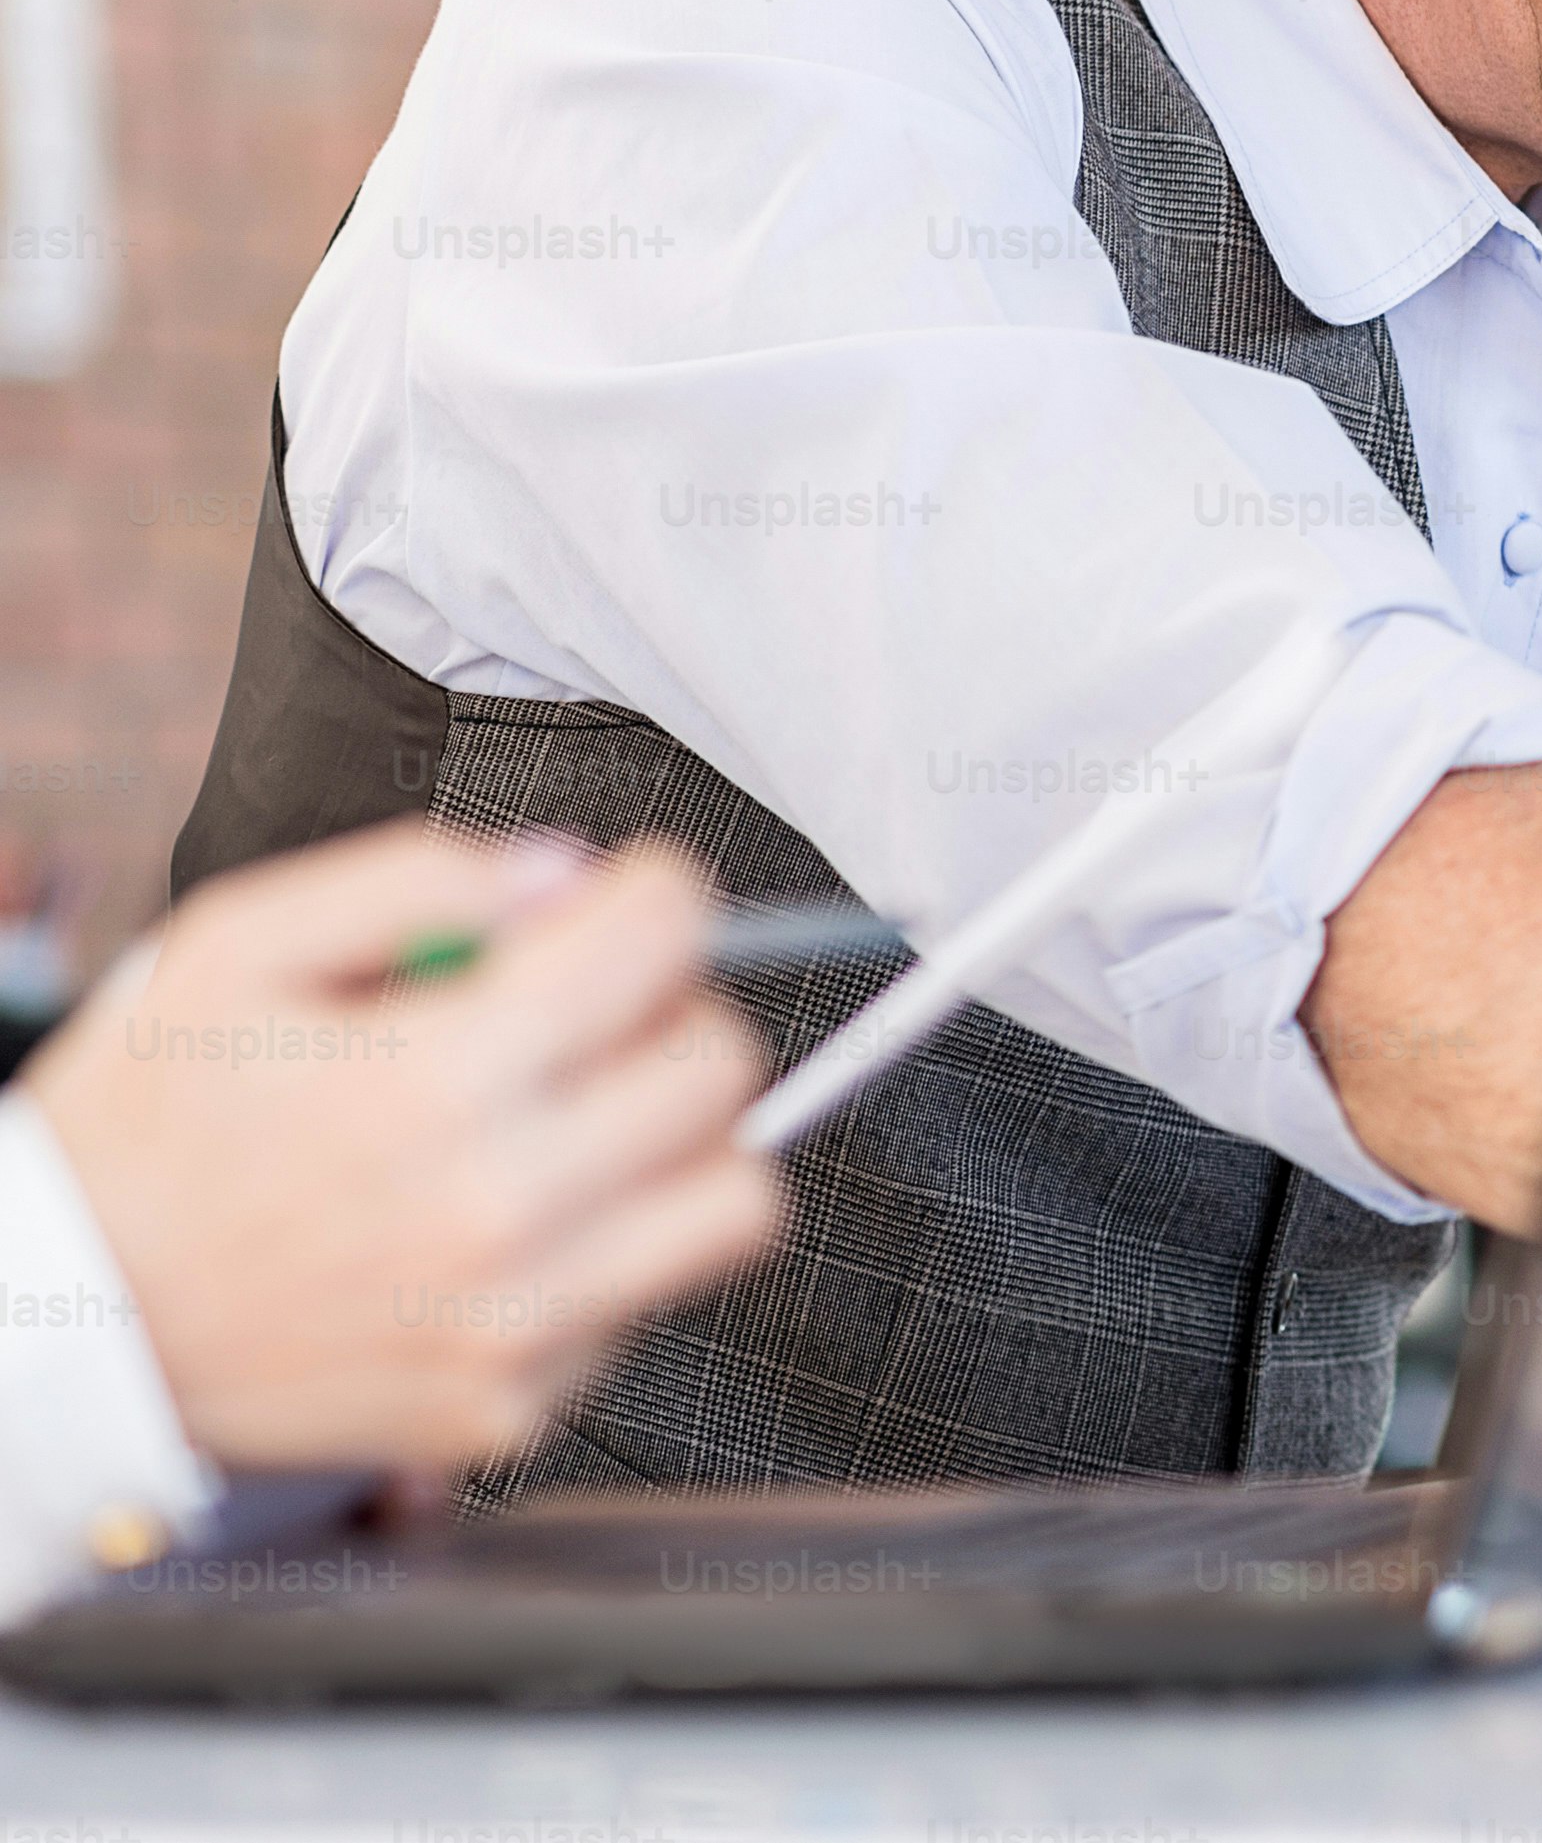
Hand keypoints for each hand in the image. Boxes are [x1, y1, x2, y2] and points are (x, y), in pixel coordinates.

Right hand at [20, 827, 782, 1473]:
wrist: (55, 1327)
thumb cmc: (135, 1137)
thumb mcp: (232, 948)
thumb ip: (417, 877)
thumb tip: (564, 873)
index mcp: (437, 1075)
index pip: (665, 939)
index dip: (655, 895)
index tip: (626, 905)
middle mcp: (499, 1205)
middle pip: (723, 1067)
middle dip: (670, 1014)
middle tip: (591, 1020)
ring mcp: (515, 1323)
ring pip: (734, 1198)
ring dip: (680, 1143)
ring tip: (580, 1125)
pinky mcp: (509, 1408)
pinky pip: (648, 1305)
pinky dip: (611, 1253)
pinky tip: (510, 1229)